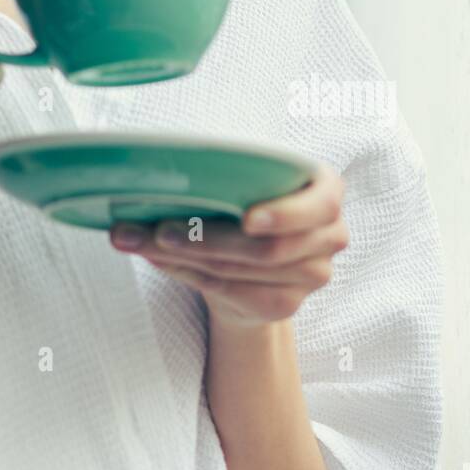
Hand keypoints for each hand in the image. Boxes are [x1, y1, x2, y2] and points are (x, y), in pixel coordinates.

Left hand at [108, 162, 348, 328]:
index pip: (318, 206)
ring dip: (182, 256)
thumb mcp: (248, 181)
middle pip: (268, 248)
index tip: (247, 218)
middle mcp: (330, 234)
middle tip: (159, 230)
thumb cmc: (248, 205)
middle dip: (205, 238)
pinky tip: (157, 259)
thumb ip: (228, 174)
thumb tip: (164, 166)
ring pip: (239, 269)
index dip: (284, 215)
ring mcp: (314, 275)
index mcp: (326, 190)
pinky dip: (187, 274)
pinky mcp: (286, 304)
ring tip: (140, 241)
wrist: (256, 260)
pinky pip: (230, 291)